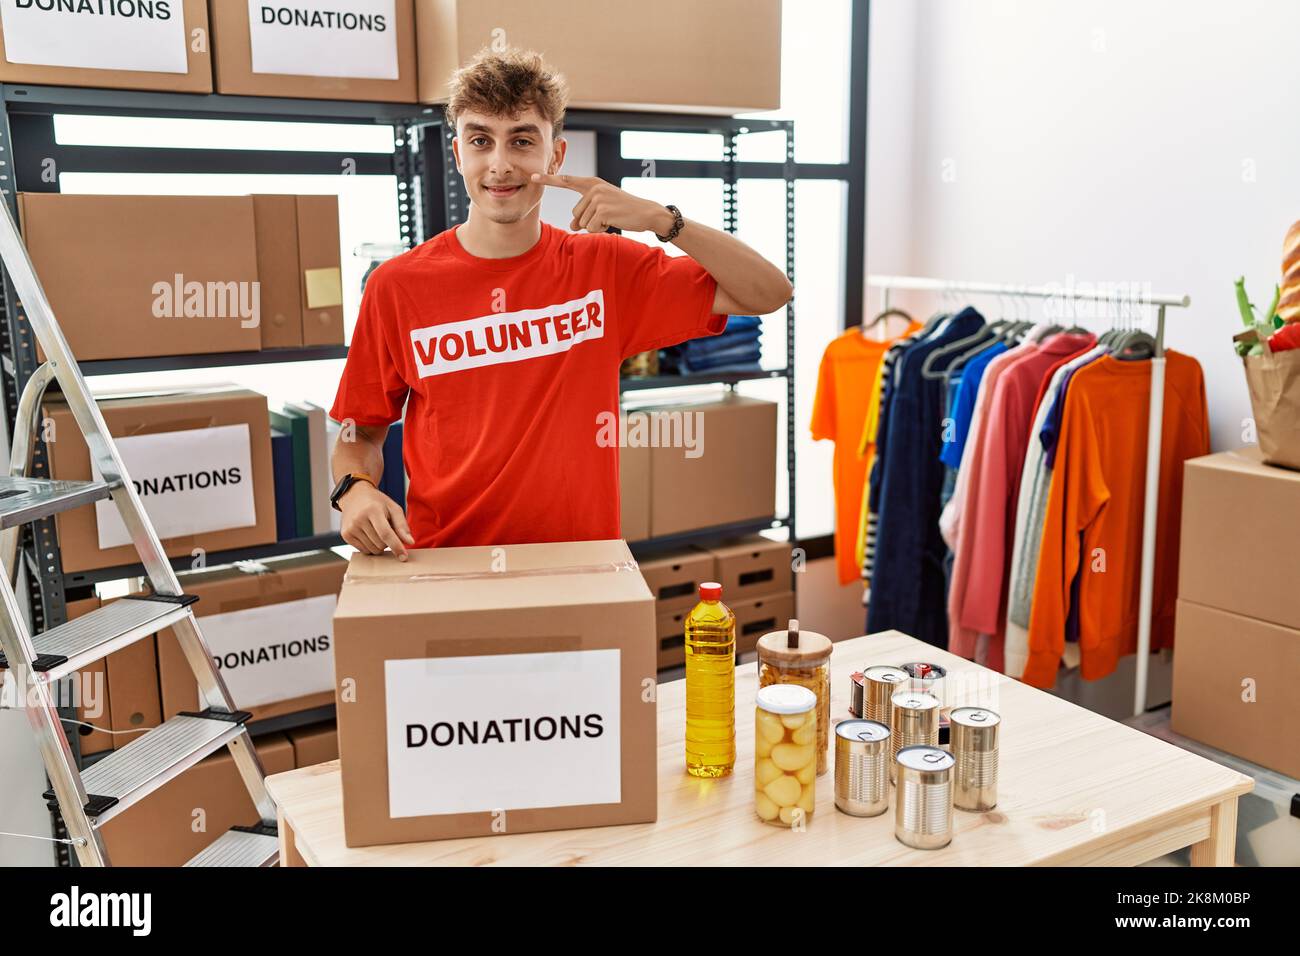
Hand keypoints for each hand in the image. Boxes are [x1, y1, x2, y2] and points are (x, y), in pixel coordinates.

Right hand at [339, 482, 414, 560]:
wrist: (354, 496)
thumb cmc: (377, 503)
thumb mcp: (393, 508)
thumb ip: (402, 525)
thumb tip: (410, 542)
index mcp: (373, 510)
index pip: (386, 534)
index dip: (396, 546)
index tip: (404, 557)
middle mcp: (359, 519)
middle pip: (380, 544)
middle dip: (388, 542)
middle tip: (385, 529)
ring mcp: (350, 528)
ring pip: (373, 550)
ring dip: (379, 545)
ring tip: (376, 530)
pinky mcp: (346, 535)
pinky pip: (364, 551)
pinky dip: (370, 546)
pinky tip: (368, 533)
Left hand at [530, 173, 675, 235]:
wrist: (646, 213)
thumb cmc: (624, 211)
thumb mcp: (602, 210)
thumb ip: (585, 214)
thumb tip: (573, 227)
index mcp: (592, 183)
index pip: (566, 180)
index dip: (548, 180)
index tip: (532, 177)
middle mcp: (594, 187)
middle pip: (576, 214)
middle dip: (588, 222)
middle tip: (607, 218)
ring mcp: (598, 197)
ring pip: (584, 222)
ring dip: (596, 227)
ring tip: (612, 219)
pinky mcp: (603, 209)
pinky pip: (592, 228)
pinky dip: (602, 231)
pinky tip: (613, 223)